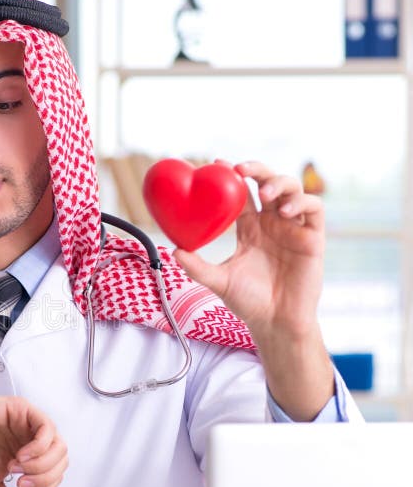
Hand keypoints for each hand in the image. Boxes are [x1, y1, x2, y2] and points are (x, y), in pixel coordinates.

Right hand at [0, 393, 67, 486]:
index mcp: (30, 459)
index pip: (54, 476)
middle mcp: (33, 441)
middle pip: (61, 461)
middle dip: (44, 479)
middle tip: (19, 482)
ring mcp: (29, 425)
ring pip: (59, 445)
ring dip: (42, 464)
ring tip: (17, 468)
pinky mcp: (23, 410)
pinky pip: (47, 428)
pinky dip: (39, 447)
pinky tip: (21, 456)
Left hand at [174, 160, 333, 419]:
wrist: (276, 323)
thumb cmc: (248, 302)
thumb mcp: (218, 281)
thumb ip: (197, 266)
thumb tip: (173, 251)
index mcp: (250, 228)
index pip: (241, 195)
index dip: (231, 177)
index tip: (216, 163)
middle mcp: (272, 224)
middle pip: (268, 183)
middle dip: (257, 170)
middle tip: (240, 170)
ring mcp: (293, 229)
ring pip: (293, 190)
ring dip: (280, 184)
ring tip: (265, 194)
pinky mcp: (313, 238)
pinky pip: (314, 210)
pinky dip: (301, 203)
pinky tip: (285, 211)